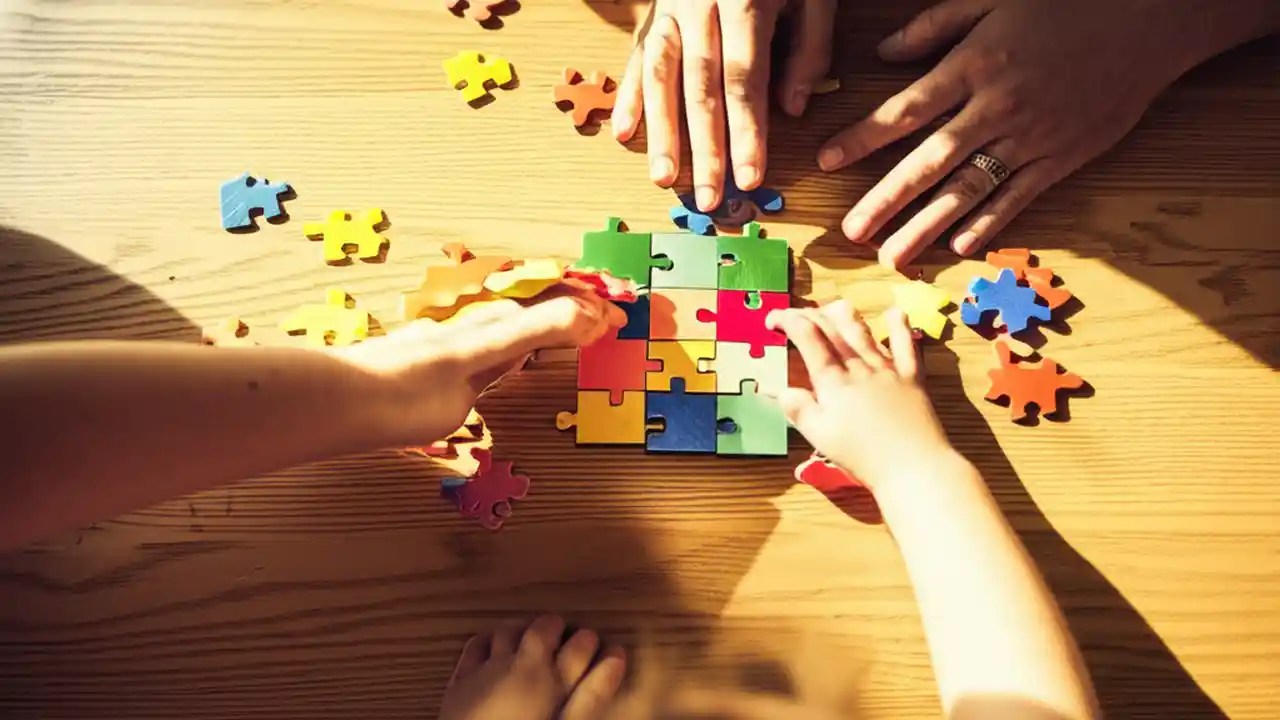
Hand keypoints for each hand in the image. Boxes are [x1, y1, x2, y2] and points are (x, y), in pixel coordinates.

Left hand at [334, 289, 623, 444]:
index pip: (552, 306)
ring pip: (514, 327)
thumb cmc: (408, 387)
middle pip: (535, 309)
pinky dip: (519, 345)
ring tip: (575, 329)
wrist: (343, 403)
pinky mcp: (435, 366)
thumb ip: (532, 331)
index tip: (621, 316)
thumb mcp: (479, 357)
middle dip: (574, 310)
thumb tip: (587, 313)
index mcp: (490, 326)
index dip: (588, 309)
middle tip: (608, 317)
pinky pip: (492, 348)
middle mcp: (475, 329)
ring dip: (549, 325)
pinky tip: (511, 357)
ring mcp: (454, 346)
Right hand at [613, 0, 835, 210]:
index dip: (747, 133)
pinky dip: (626, 97)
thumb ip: (809, 48)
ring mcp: (668, 11)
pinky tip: (623, 134)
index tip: (751, 178)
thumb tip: (792, 109)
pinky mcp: (650, 15)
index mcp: (745, 1)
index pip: (744, 81)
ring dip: (660, 133)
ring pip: (660, 78)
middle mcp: (699, 7)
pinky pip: (635, 59)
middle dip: (704, 148)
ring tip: (663, 179)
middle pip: (700, 88)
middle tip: (708, 197)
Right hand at [767, 301, 952, 489]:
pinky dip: (899, 327)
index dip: (787, 320)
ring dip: (844, 314)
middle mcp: (858, 367)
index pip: (806, 337)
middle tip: (795, 315)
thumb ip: (799, 408)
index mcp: (833, 381)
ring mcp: (887, 369)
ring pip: (862, 330)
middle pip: (831, 328)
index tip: (772, 320)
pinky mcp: (911, 377)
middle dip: (808, 314)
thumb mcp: (820, 436)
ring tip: (832, 307)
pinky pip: (906, 345)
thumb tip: (779, 389)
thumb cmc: (863, 456)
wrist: (912, 466)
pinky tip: (895, 313)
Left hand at [819, 0, 1202, 268]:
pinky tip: (959, 246)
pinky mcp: (1065, 156)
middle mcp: (997, 108)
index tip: (824, 160)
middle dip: (885, 199)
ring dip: (927, 226)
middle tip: (851, 232)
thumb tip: (883, 53)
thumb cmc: (1066, 0)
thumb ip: (935, 25)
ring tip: (893, 256)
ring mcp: (1032, 137)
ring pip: (970, 189)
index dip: (861, 138)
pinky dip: (990, 223)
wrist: (1150, 18)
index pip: (904, 110)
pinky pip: (1020, 196)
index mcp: (974, 65)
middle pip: (929, 162)